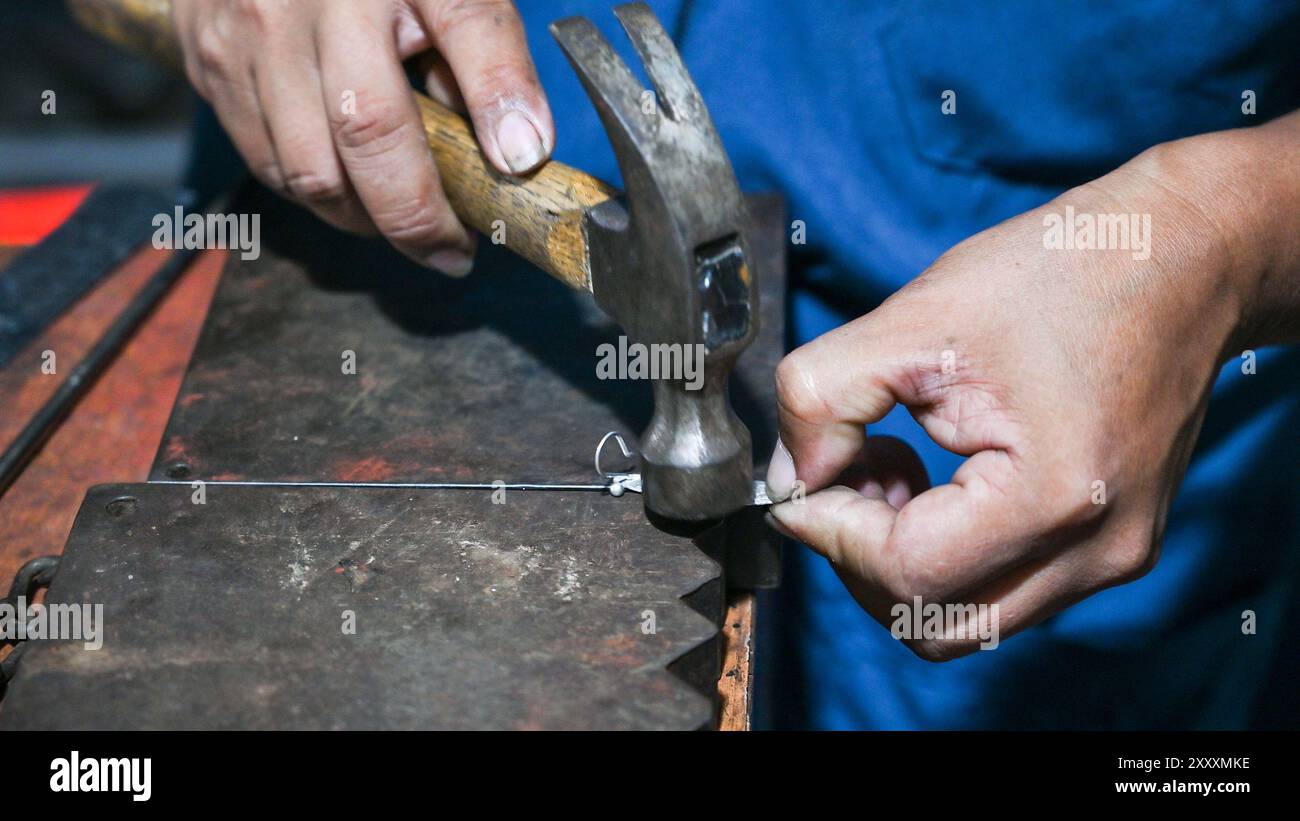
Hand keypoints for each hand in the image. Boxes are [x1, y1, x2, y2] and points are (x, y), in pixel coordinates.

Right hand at [173, 0, 554, 273]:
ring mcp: (235, 42)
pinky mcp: (205, 58)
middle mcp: (283, 18)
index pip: (386, 128)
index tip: (464, 245)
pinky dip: (309, 182)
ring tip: (399, 211)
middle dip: (398, 225)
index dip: (426, 207)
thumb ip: (490, 59)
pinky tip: (349, 173)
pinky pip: (259, 154)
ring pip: (295, 174)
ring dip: (353, 213)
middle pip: (337, 165)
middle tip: (443, 246)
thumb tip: (520, 151)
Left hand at [765, 121, 1299, 659]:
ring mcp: (1114, 556)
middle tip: (839, 481)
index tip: (798, 483)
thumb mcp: (914, 320)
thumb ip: (823, 397)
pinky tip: (931, 476)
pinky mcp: (1112, 547)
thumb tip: (791, 476)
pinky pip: (1002, 587)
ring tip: (890, 468)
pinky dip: (946, 551)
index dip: (832, 533)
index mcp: (1057, 496)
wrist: (1180, 257)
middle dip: (861, 560)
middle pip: (934, 624)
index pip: (907, 573)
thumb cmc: (1062, 274)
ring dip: (901, 559)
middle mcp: (1099, 549)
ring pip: (965, 616)